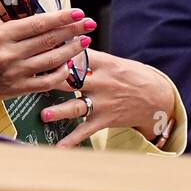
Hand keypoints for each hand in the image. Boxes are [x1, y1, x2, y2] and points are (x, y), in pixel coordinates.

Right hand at [0, 8, 93, 103]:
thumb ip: (13, 21)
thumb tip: (35, 8)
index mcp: (2, 35)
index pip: (38, 23)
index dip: (60, 18)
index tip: (77, 13)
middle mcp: (10, 53)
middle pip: (49, 39)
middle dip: (73, 31)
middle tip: (88, 24)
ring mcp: (17, 72)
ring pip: (53, 59)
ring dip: (72, 50)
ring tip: (84, 41)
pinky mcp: (22, 87)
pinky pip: (49, 80)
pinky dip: (62, 72)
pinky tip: (68, 64)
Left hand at [43, 50, 178, 149]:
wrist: (158, 97)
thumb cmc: (129, 75)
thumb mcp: (111, 61)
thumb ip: (87, 56)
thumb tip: (58, 42)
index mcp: (103, 64)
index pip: (78, 56)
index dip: (59, 54)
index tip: (38, 53)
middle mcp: (102, 83)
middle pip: (73, 80)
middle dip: (53, 80)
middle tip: (32, 80)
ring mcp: (103, 103)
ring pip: (78, 106)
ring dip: (61, 111)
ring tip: (44, 115)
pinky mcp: (104, 119)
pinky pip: (86, 130)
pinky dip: (72, 140)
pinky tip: (59, 147)